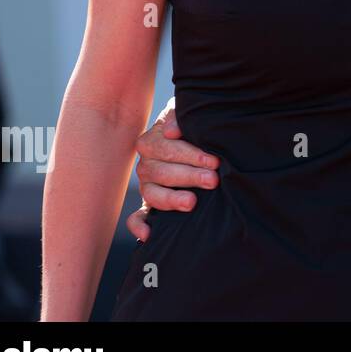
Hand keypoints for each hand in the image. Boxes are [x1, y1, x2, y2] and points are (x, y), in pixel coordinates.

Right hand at [125, 101, 219, 241]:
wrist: (197, 139)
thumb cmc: (193, 127)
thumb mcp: (188, 116)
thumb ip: (179, 118)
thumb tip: (171, 132)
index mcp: (152, 141)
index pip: (165, 149)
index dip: (190, 155)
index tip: (213, 160)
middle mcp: (146, 164)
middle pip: (161, 172)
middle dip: (189, 176)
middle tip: (212, 179)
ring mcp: (147, 186)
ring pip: (152, 194)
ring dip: (172, 199)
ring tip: (192, 202)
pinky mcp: (149, 205)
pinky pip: (137, 217)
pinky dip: (139, 226)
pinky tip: (149, 235)